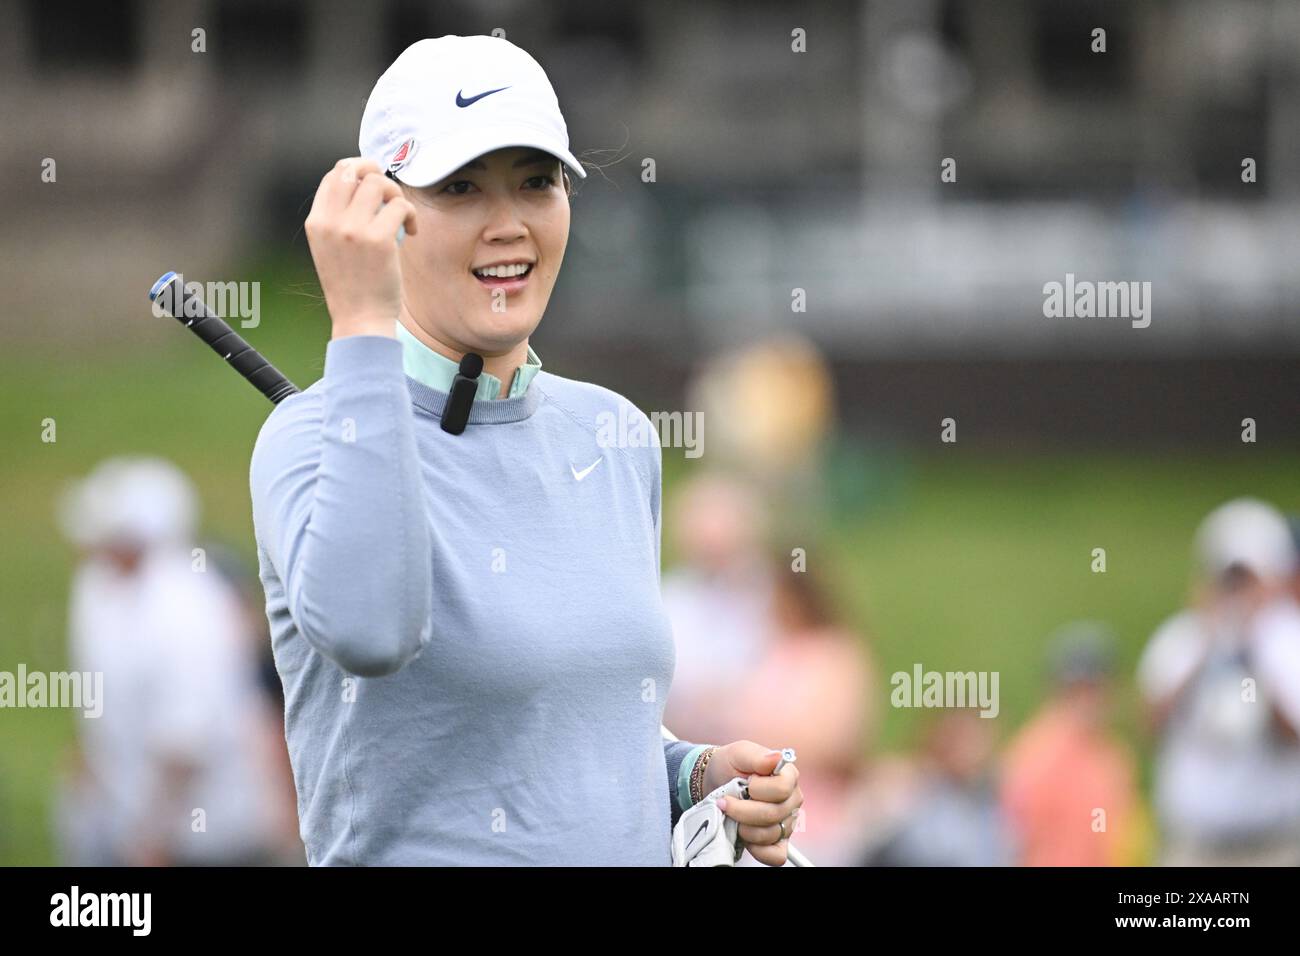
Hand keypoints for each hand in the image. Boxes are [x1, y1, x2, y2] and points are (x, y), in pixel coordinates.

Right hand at [304, 157, 419, 338]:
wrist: (360, 320)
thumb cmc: (353, 286)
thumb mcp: (331, 248)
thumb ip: (339, 218)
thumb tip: (363, 184)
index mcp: (316, 222)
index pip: (334, 175)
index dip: (357, 169)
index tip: (373, 182)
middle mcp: (331, 222)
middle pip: (355, 171)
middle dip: (377, 173)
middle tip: (390, 194)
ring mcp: (354, 230)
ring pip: (379, 183)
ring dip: (397, 194)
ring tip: (402, 216)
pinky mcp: (379, 240)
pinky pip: (400, 206)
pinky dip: (411, 215)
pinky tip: (412, 232)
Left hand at [705, 740, 802, 866]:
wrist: (715, 782)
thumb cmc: (730, 765)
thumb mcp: (739, 753)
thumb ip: (758, 756)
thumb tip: (777, 757)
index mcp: (789, 776)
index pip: (782, 789)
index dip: (758, 788)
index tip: (746, 782)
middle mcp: (792, 800)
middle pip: (774, 814)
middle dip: (743, 810)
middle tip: (726, 802)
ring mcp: (787, 822)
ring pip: (770, 834)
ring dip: (744, 827)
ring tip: (733, 816)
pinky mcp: (778, 842)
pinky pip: (776, 856)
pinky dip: (758, 850)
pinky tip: (744, 836)